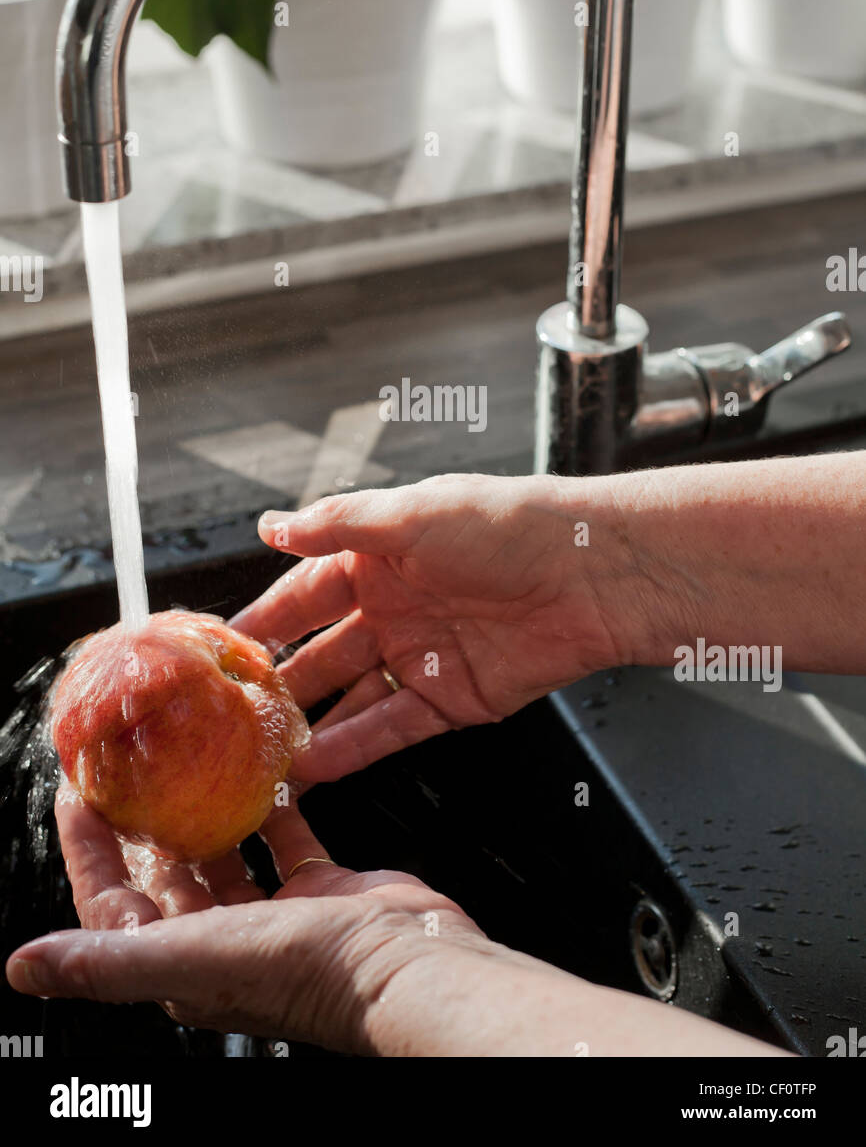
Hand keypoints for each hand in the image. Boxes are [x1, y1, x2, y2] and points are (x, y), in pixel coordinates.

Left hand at [7, 782, 789, 1057]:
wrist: (410, 969)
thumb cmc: (308, 973)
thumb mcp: (193, 956)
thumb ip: (108, 958)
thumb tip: (22, 966)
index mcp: (182, 962)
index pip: (113, 901)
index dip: (89, 848)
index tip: (76, 790)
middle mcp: (223, 943)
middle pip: (167, 874)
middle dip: (146, 819)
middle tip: (133, 760)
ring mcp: (275, 917)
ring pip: (225, 852)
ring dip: (205, 808)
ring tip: (191, 754)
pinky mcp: (324, 891)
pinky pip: (287, 838)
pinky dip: (273, 806)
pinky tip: (269, 770)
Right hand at [231, 473, 643, 782]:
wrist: (590, 575)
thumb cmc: (507, 526)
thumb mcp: (412, 514)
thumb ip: (338, 525)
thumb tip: (270, 527)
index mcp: (380, 557)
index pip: (306, 593)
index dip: (266, 619)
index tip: (223, 648)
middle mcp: (395, 607)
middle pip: (324, 651)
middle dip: (282, 682)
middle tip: (233, 715)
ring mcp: (422, 656)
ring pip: (352, 697)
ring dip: (312, 724)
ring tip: (262, 756)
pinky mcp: (453, 699)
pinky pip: (392, 727)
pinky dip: (355, 747)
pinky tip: (316, 766)